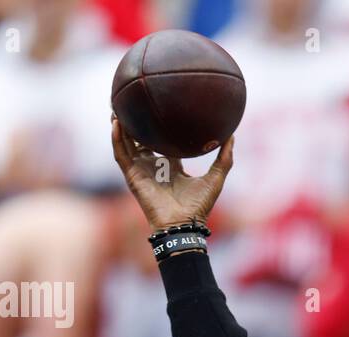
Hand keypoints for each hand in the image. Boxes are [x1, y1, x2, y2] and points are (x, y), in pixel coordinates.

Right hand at [110, 116, 233, 231]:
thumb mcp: (216, 177)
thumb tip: (232, 135)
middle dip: (134, 121)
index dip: (159, 125)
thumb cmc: (199, 206)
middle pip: (140, 138)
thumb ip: (225, 157)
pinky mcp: (133, 176)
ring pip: (125, 142)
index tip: (160, 106)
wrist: (184, 224)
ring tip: (116, 104)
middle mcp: (154, 165)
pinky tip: (116, 123)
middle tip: (132, 99)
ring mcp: (141, 170)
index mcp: (171, 165)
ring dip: (119, 124)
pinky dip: (117, 139)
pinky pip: (121, 154)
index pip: (162, 140)